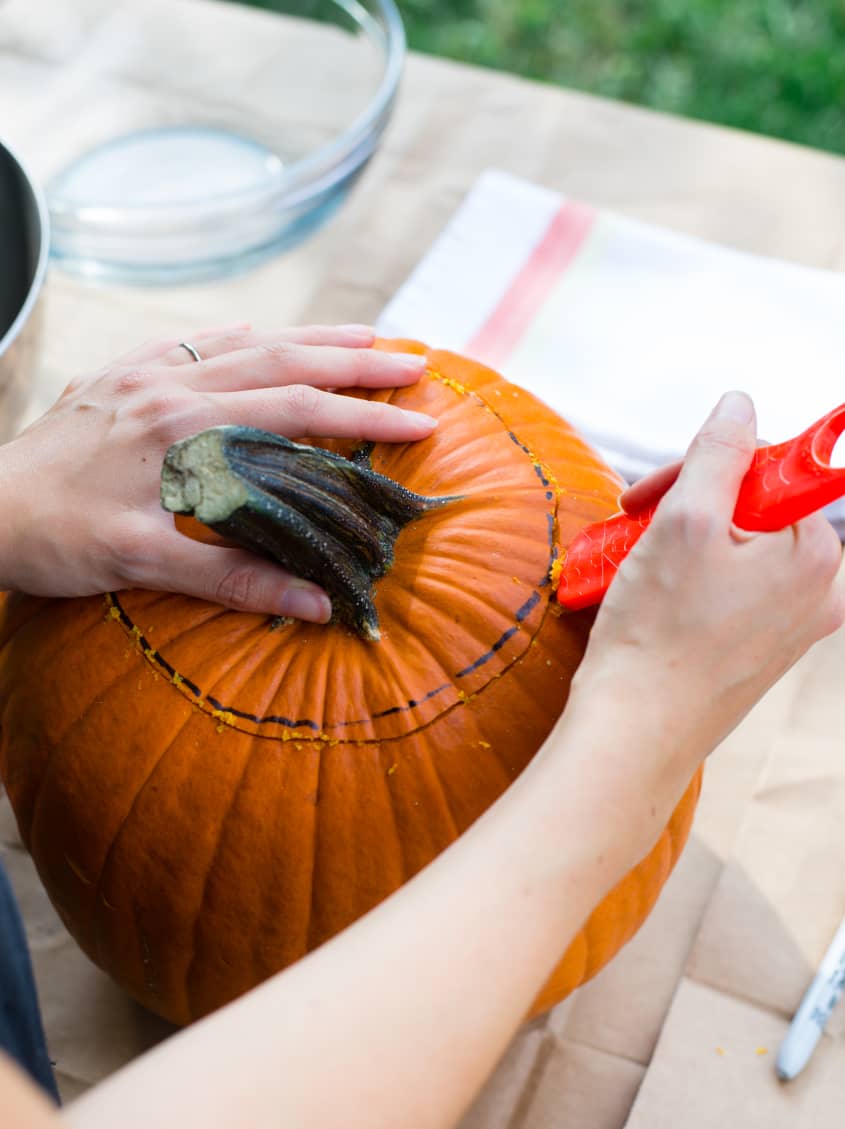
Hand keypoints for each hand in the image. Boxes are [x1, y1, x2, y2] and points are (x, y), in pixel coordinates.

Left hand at [0, 324, 434, 621]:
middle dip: (356, 360)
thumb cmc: (50, 540)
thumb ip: (232, 578)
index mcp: (180, 428)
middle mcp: (167, 389)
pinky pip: (190, 345)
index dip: (364, 416)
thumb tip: (316, 602)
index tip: (422, 419)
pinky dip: (237, 336)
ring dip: (309, 337)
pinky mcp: (118, 379)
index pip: (294, 412)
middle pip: (283, 361)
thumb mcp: (141, 565)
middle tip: (418, 361)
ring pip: (244, 343)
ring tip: (366, 333)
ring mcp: (141, 378)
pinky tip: (260, 330)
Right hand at [571, 391, 844, 772]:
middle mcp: (816, 591)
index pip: (769, 468)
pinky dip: (684, 580)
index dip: (705, 467)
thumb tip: (740, 403)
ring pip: (733, 549)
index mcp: (814, 555)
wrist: (635, 733)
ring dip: (678, 542)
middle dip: (687, 507)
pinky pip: (725, 591)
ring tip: (634, 566)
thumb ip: (717, 453)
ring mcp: (788, 626)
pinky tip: (648, 595)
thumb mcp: (685, 522)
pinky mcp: (756, 651)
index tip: (654, 492)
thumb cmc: (659, 635)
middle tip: (634, 525)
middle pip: (751, 507)